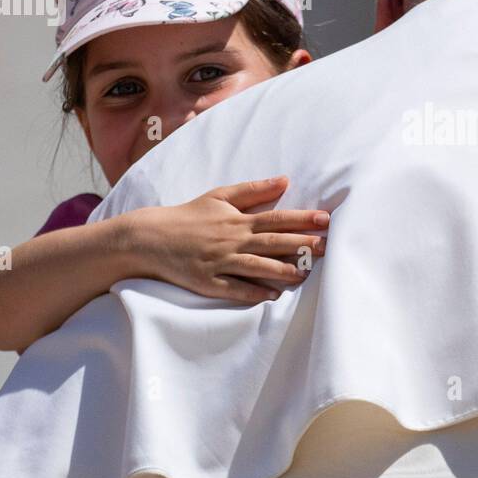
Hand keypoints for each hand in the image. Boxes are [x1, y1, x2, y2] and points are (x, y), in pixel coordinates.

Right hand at [124, 175, 328, 303]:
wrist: (151, 237)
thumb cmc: (189, 215)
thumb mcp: (220, 196)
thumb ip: (253, 190)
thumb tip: (285, 180)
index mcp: (237, 220)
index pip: (276, 218)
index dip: (302, 219)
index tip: (325, 220)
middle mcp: (232, 241)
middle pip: (272, 242)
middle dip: (300, 244)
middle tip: (326, 247)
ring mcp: (220, 262)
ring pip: (256, 267)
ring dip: (281, 270)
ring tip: (304, 274)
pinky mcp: (207, 282)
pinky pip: (234, 289)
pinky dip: (253, 293)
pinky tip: (271, 297)